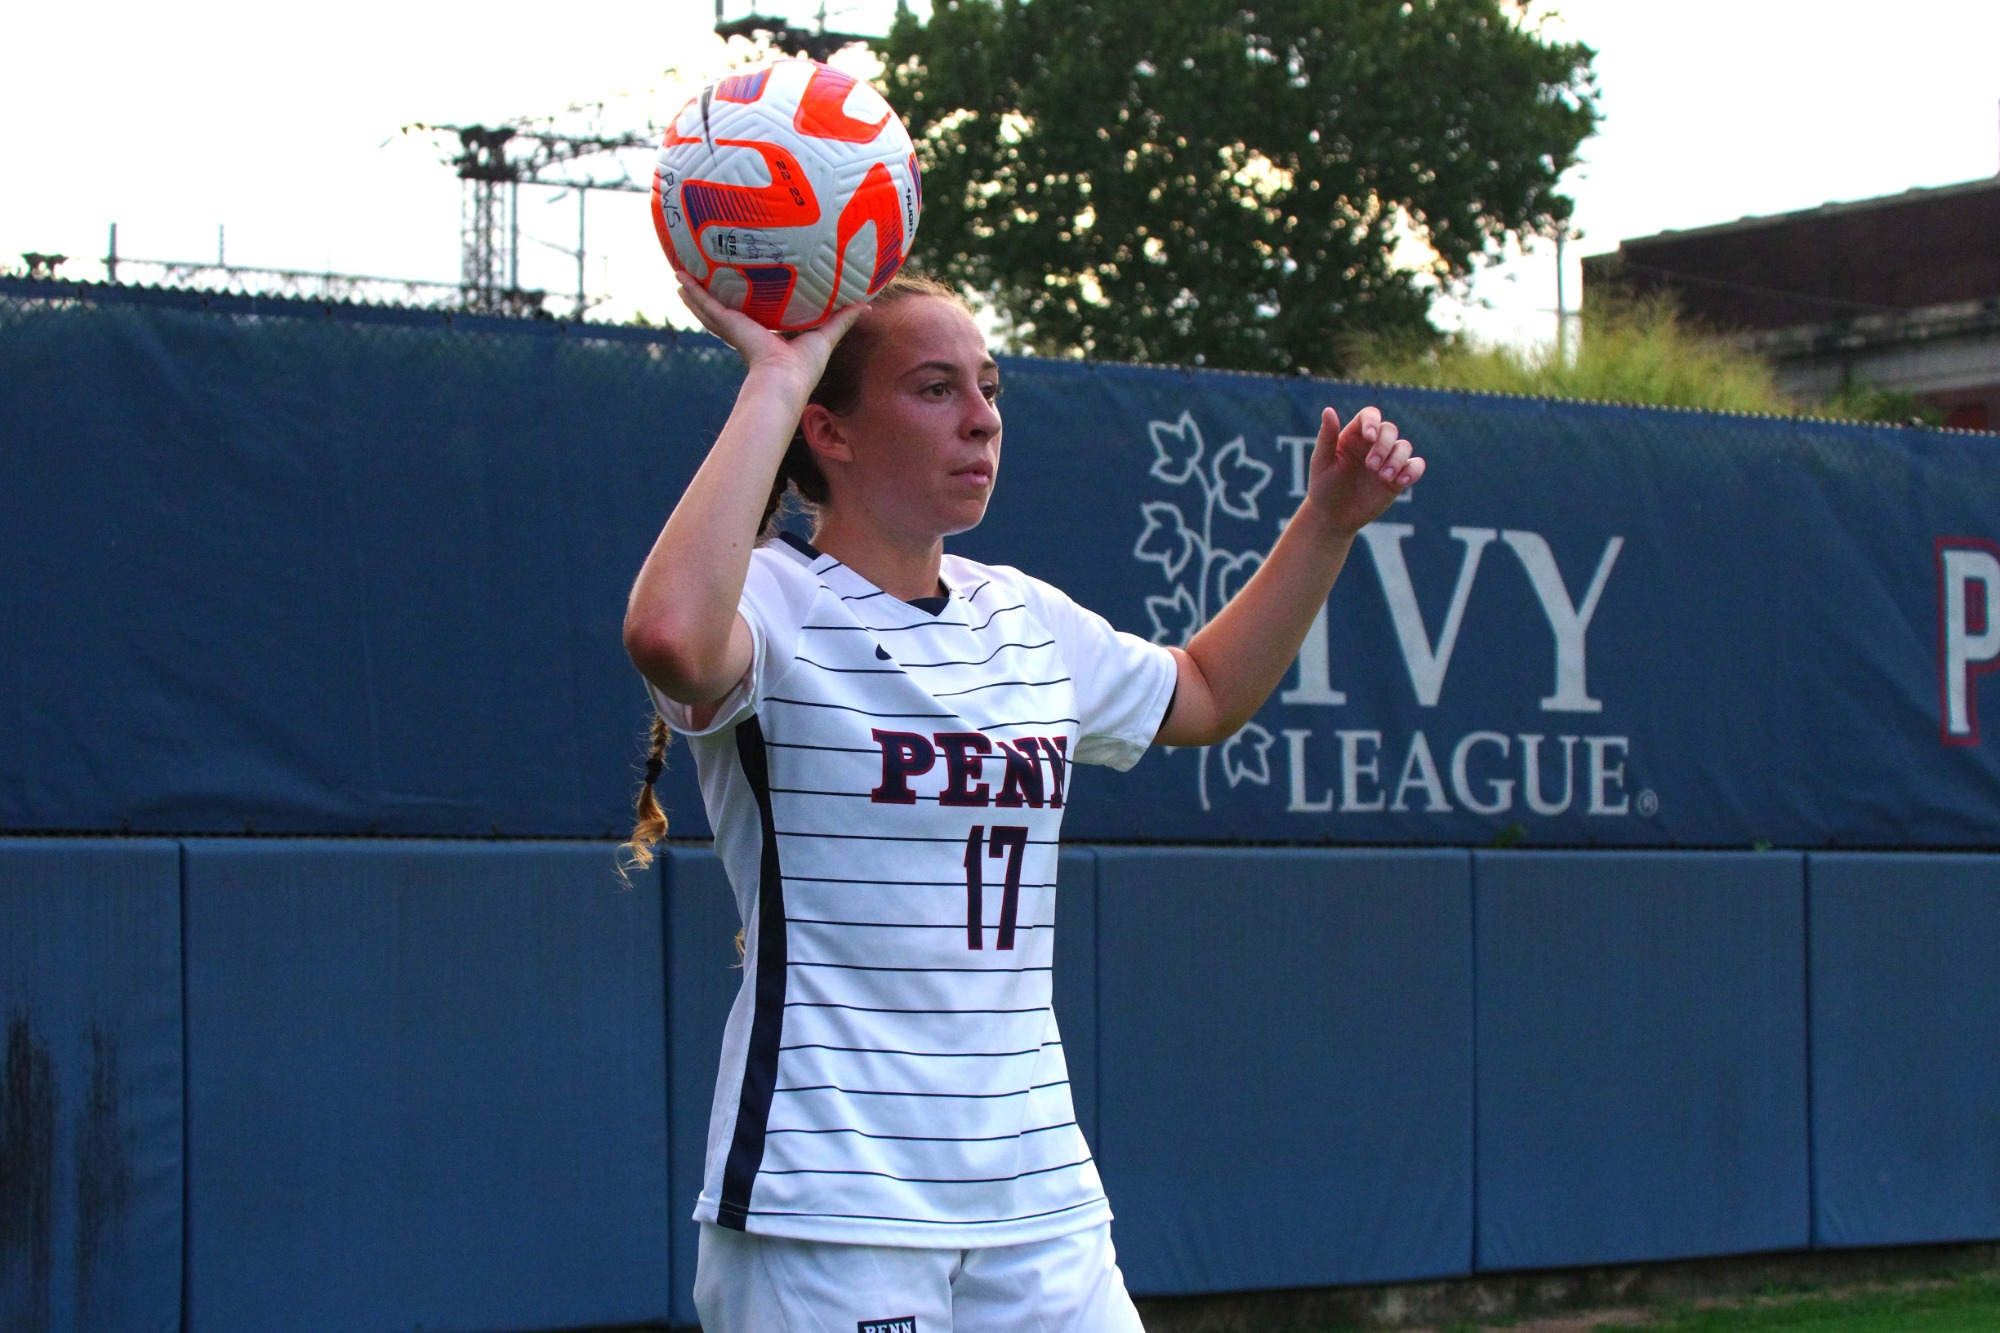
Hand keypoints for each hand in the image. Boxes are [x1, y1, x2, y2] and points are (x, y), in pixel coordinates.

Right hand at [675, 270, 867, 390]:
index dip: (745, 304)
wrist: (784, 381)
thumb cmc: (805, 367)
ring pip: (709, 306)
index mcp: (765, 336)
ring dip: (694, 292)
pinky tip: (678, 278)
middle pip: (724, 310)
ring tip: (679, 277)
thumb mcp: (826, 334)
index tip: (740, 289)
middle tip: (699, 281)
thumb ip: (842, 319)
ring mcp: (733, 327)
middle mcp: (745, 331)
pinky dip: (692, 292)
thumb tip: (866, 305)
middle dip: (712, 297)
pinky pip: (706, 303)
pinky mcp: (727, 323)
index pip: (752, 316)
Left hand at [1304, 405, 1424, 536]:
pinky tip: (1401, 482)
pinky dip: (1413, 471)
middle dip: (1384, 446)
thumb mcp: (1322, 462)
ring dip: (1397, 459)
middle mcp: (1373, 444)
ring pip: (1404, 446)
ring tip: (1384, 477)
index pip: (1370, 416)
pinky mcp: (1398, 478)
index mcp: (1354, 435)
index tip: (1369, 437)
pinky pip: (1416, 466)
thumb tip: (1328, 410)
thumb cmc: (1323, 487)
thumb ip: (1327, 437)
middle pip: (1390, 429)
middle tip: (1371, 466)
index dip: (1373, 422)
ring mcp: (1387, 460)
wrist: (1334, 517)